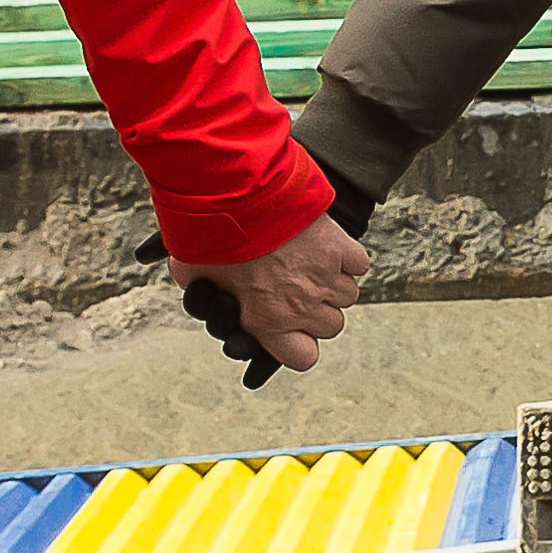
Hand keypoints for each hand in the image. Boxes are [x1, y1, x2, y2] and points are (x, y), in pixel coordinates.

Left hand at [182, 211, 368, 383]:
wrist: (235, 195)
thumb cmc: (210, 234)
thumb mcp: (192, 275)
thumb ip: (205, 294)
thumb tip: (203, 293)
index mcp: (266, 320)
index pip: (303, 357)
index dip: (300, 344)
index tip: (292, 329)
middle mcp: (300, 305)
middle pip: (332, 326)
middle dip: (318, 310)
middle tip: (299, 288)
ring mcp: (324, 278)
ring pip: (348, 296)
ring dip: (334, 282)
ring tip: (311, 263)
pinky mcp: (339, 248)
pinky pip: (359, 264)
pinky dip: (348, 258)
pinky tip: (328, 246)